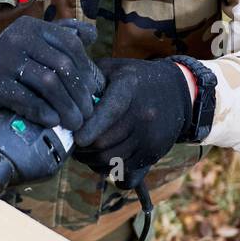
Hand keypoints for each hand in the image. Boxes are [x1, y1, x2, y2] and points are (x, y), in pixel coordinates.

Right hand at [0, 17, 101, 130]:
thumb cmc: (15, 65)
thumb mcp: (35, 44)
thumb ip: (62, 36)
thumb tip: (92, 34)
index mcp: (32, 27)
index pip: (70, 44)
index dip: (86, 68)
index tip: (93, 90)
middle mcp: (18, 39)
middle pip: (61, 66)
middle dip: (79, 93)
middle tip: (87, 113)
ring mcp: (4, 61)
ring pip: (48, 83)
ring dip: (66, 106)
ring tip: (75, 122)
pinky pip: (26, 100)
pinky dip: (43, 112)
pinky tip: (53, 122)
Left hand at [71, 57, 194, 188]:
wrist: (179, 93)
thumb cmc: (136, 80)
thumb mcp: (115, 69)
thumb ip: (88, 77)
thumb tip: (60, 92)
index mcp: (129, 89)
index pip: (107, 113)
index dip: (88, 129)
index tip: (76, 138)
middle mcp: (143, 114)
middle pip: (102, 143)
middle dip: (81, 148)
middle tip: (73, 144)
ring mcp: (149, 136)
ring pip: (109, 160)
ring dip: (91, 160)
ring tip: (85, 151)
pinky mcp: (153, 153)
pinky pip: (123, 172)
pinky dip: (107, 169)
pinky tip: (102, 159)